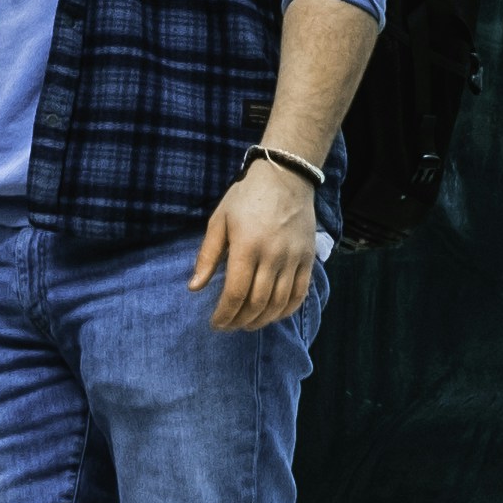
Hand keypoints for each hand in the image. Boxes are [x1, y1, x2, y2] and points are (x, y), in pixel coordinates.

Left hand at [190, 156, 318, 332]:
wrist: (286, 176)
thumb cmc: (246, 197)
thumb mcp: (219, 220)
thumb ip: (207, 256)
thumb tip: (194, 288)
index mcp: (246, 246)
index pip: (235, 293)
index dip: (224, 314)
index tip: (216, 323)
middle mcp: (272, 256)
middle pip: (257, 303)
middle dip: (240, 321)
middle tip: (229, 325)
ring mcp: (293, 258)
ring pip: (278, 303)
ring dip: (261, 320)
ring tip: (247, 324)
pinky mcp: (308, 258)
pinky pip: (299, 294)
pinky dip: (285, 311)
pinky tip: (273, 315)